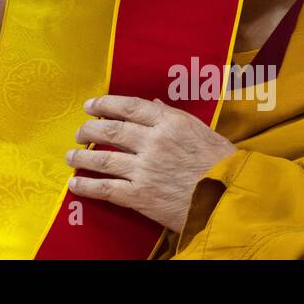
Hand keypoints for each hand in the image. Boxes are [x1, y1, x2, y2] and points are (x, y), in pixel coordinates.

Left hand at [66, 95, 238, 233]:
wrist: (232, 200)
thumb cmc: (222, 165)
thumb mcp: (201, 131)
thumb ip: (174, 117)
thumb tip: (153, 104)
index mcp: (169, 122)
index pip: (128, 106)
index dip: (104, 104)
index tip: (90, 106)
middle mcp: (153, 142)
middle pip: (110, 129)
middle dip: (89, 129)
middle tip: (79, 132)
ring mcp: (145, 169)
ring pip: (103, 157)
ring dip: (82, 156)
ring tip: (70, 155)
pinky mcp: (141, 196)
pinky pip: (106, 188)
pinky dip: (87, 186)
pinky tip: (75, 184)